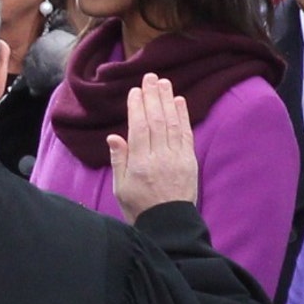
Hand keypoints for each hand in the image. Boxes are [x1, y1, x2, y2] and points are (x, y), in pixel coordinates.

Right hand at [107, 73, 198, 223]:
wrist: (169, 225)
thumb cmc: (140, 208)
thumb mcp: (121, 188)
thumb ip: (120, 160)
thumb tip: (114, 137)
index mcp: (140, 165)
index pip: (139, 129)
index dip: (137, 108)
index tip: (135, 91)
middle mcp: (160, 159)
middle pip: (157, 121)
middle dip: (153, 97)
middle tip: (150, 78)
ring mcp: (177, 159)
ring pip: (172, 124)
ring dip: (168, 100)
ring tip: (163, 83)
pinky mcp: (190, 161)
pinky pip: (186, 134)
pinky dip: (183, 116)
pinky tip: (179, 101)